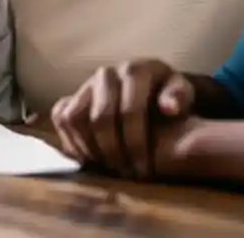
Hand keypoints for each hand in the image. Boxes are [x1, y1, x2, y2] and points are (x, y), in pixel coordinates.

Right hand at [50, 59, 195, 178]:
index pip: (130, 110)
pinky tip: (88, 159)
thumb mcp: (183, 92)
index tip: (143, 170)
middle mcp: (107, 74)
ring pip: (74, 117)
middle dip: (113, 151)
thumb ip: (180, 97)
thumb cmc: (168, 94)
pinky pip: (60, 117)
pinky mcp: (73, 96)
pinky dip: (70, 139)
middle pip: (100, 117)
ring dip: (89, 148)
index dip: (136, 143)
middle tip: (125, 174)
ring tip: (107, 168)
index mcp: (135, 70)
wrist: (150, 87)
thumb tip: (168, 108)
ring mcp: (86, 84)